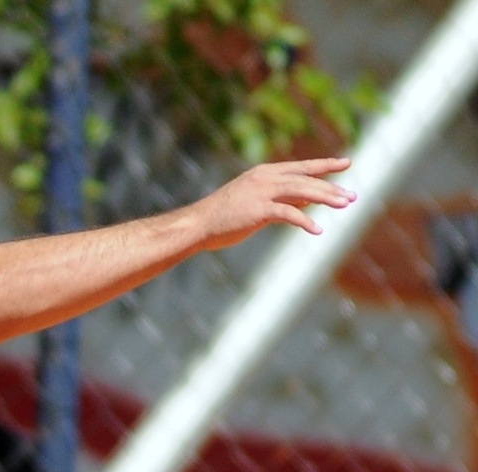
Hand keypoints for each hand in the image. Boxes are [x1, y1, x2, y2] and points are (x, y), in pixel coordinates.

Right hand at [187, 158, 354, 251]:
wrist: (197, 225)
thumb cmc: (223, 217)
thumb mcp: (254, 203)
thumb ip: (280, 199)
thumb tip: (307, 202)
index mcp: (264, 173)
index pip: (301, 167)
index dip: (325, 165)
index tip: (346, 163)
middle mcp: (266, 178)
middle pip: (307, 178)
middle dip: (332, 186)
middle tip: (353, 195)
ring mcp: (262, 192)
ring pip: (303, 191)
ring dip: (326, 198)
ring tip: (345, 205)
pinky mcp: (258, 210)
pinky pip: (289, 214)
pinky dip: (305, 222)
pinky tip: (317, 230)